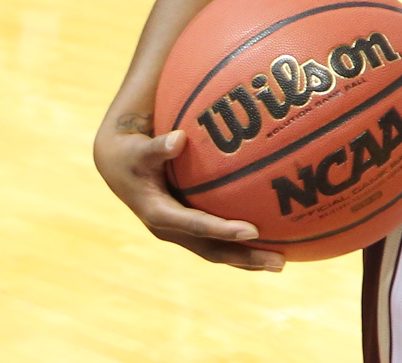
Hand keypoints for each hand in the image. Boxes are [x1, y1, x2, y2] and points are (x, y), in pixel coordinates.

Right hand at [93, 122, 283, 270]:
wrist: (119, 167)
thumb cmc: (133, 153)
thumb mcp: (139, 150)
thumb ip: (157, 147)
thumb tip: (178, 139)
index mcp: (158, 214)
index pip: (195, 226)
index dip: (222, 230)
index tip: (252, 231)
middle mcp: (171, 230)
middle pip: (212, 250)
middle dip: (245, 257)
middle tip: (279, 262)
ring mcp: (180, 232)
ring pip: (216, 250)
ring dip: (247, 258)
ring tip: (282, 261)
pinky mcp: (187, 228)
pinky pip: (217, 240)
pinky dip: (240, 244)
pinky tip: (269, 238)